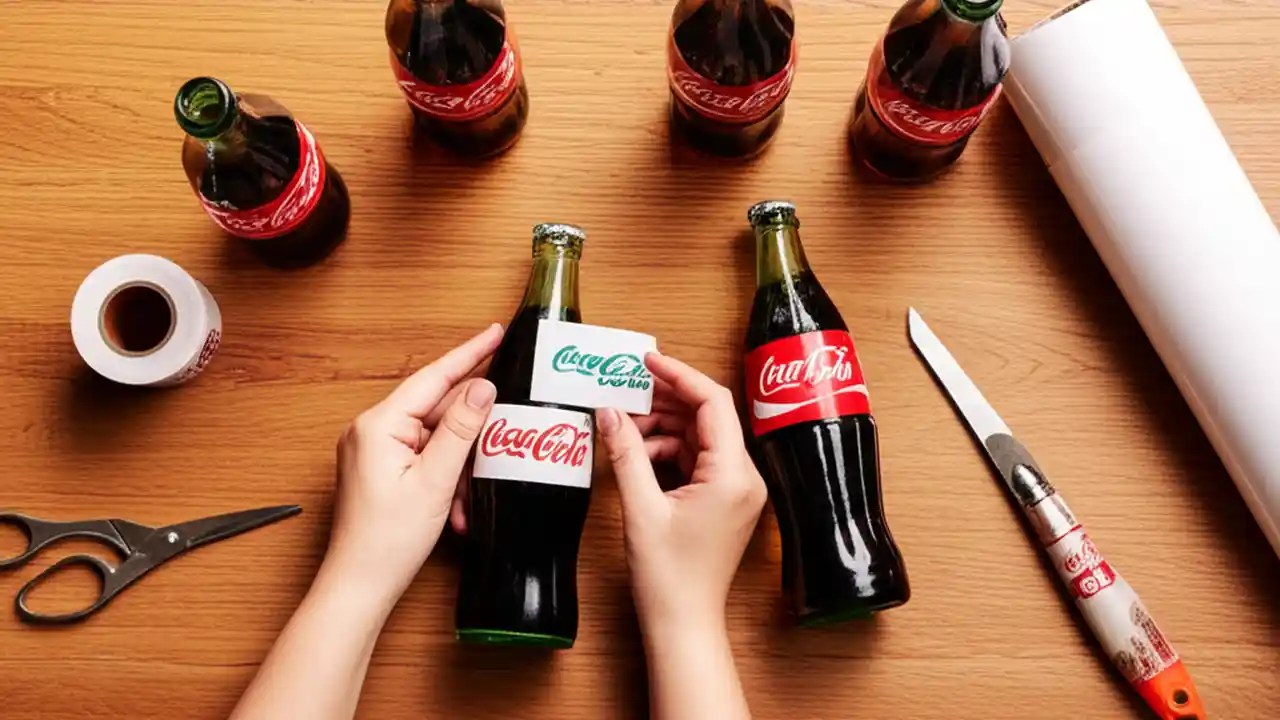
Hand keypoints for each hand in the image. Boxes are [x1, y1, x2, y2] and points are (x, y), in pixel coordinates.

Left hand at [326, 323, 502, 606]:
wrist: (359, 586)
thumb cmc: (387, 541)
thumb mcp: (435, 480)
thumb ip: (462, 429)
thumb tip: (482, 387)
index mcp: (379, 425)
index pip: (434, 377)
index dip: (469, 353)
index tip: (495, 332)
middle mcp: (371, 430)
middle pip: (437, 410)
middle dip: (472, 432)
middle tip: (507, 427)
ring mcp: (373, 450)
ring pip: (435, 439)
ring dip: (460, 466)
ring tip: (470, 496)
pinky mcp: (379, 469)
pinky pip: (423, 458)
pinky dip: (445, 477)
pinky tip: (457, 506)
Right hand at [596, 351, 766, 639]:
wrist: (683, 624)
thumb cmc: (668, 577)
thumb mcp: (640, 508)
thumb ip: (625, 454)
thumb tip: (608, 412)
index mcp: (733, 474)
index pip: (712, 402)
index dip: (679, 375)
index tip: (646, 361)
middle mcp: (744, 477)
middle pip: (708, 416)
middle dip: (665, 401)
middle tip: (625, 391)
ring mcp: (736, 490)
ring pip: (701, 437)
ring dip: (663, 428)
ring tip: (623, 429)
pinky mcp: (724, 502)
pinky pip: (698, 459)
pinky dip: (669, 451)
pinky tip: (637, 455)